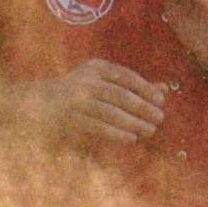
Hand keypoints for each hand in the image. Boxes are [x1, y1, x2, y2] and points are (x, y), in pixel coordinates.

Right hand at [46, 59, 170, 147]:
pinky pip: (99, 127)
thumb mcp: (104, 81)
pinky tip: (131, 138)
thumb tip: (164, 89)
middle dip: (142, 108)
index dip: (145, 88)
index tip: (161, 101)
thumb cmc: (82, 91)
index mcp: (96, 68)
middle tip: (159, 118)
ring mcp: (77, 101)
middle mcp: (86, 81)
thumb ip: (133, 85)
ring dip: (133, 123)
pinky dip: (117, 134)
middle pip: (120, 95)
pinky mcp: (72, 119)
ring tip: (149, 130)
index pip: (126, 77)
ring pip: (111, 113)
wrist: (43, 104)